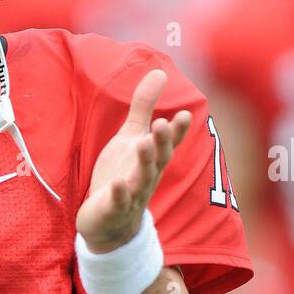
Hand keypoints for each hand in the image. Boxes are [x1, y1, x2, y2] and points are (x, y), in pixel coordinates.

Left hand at [76, 69, 191, 252]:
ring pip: (141, 179)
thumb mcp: (130, 138)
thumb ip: (143, 107)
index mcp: (152, 159)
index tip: (185, 113)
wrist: (107, 222)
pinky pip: (118, 202)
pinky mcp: (113, 210)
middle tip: (162, 123)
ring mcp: (131, 195)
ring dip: (143, 163)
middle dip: (161, 142)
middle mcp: (146, 176)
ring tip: (143, 144)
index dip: (177, 131)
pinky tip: (116, 185)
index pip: (168, 143)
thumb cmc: (122, 174)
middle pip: (158, 159)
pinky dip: (118, 195)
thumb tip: (159, 71)